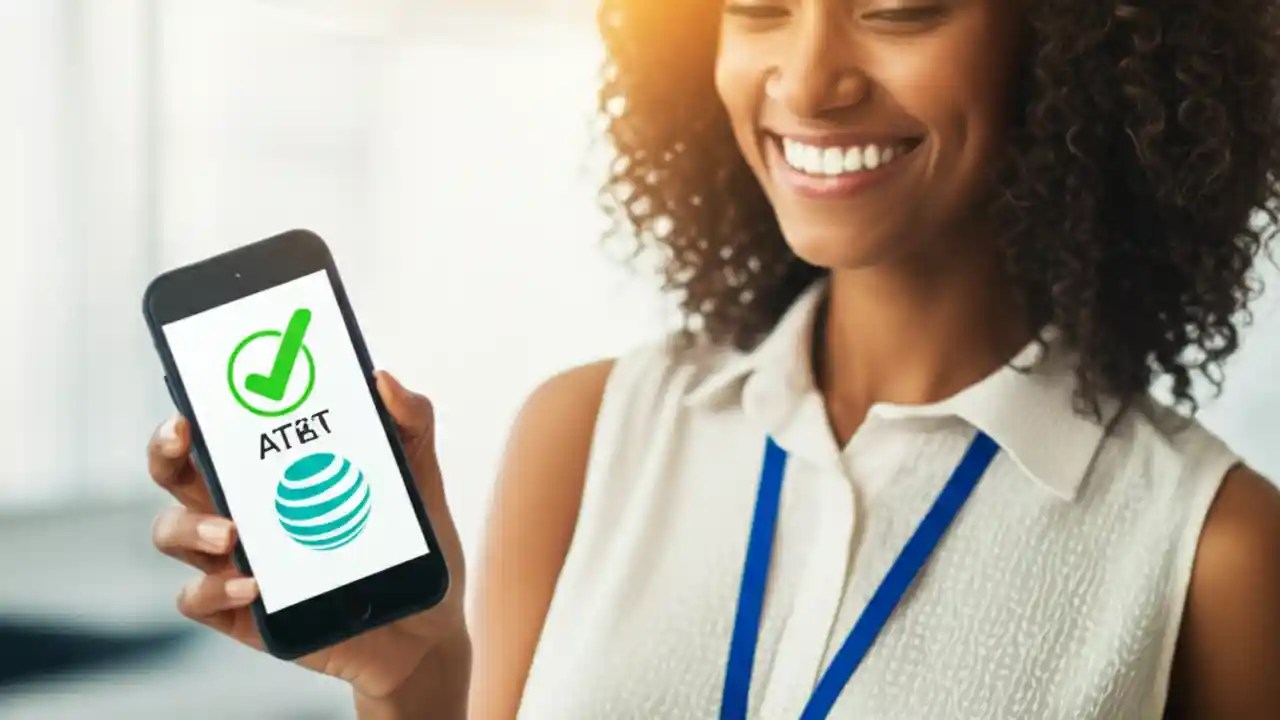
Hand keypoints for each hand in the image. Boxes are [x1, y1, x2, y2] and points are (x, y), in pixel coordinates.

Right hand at [148, 370, 468, 699]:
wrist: (427, 622)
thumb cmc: (409, 540)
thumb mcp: (417, 475)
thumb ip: (410, 421)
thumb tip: (382, 378)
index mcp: (272, 468)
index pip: (215, 430)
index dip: (191, 410)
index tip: (193, 398)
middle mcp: (242, 508)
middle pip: (175, 472)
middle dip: (165, 451)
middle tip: (184, 438)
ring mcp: (236, 560)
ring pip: (173, 533)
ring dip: (190, 527)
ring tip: (231, 532)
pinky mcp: (243, 612)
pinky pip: (200, 599)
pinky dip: (215, 589)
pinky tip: (253, 582)